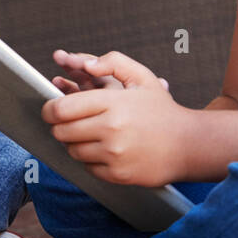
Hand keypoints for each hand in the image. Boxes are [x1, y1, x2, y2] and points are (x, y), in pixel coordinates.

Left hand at [42, 51, 190, 187]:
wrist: (188, 144)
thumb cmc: (161, 109)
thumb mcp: (141, 77)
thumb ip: (113, 63)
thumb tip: (86, 65)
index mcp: (113, 103)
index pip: (61, 109)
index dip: (49, 109)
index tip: (51, 109)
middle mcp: (111, 129)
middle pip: (61, 131)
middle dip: (60, 126)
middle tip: (68, 122)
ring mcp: (114, 154)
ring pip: (72, 150)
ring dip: (75, 143)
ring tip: (90, 135)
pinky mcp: (117, 174)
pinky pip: (87, 167)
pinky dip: (90, 159)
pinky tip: (104, 150)